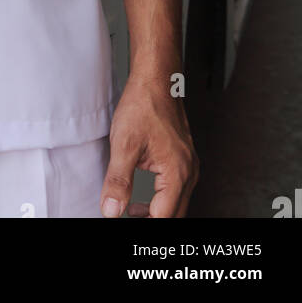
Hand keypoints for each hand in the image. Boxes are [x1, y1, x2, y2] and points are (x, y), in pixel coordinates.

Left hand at [100, 73, 199, 217]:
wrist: (156, 79)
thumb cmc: (144, 105)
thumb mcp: (124, 144)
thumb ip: (118, 181)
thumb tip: (112, 210)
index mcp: (177, 173)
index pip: (163, 216)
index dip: (142, 223)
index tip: (125, 219)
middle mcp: (189, 172)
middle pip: (174, 213)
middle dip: (151, 219)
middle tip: (128, 217)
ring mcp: (188, 164)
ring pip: (176, 202)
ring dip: (156, 210)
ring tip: (131, 209)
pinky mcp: (183, 158)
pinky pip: (176, 187)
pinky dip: (160, 196)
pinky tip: (143, 191)